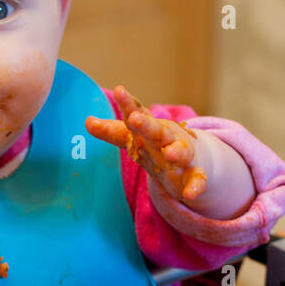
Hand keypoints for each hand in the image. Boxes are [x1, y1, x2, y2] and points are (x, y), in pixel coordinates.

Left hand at [85, 85, 209, 204]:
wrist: (192, 158)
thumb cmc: (156, 144)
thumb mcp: (134, 138)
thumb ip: (112, 131)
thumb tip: (87, 121)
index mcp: (150, 128)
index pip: (136, 114)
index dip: (127, 104)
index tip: (119, 90)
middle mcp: (167, 138)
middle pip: (156, 130)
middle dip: (146, 125)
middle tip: (135, 119)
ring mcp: (183, 155)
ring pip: (181, 151)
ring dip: (177, 151)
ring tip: (170, 153)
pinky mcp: (194, 174)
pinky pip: (197, 180)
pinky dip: (195, 186)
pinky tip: (189, 195)